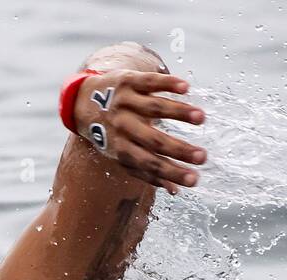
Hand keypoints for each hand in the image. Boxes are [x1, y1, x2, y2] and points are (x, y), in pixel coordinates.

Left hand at [72, 69, 206, 193]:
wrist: (83, 101)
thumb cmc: (110, 134)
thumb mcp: (123, 156)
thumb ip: (148, 173)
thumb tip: (176, 190)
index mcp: (122, 148)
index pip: (150, 163)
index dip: (172, 172)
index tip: (195, 179)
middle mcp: (122, 126)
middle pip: (153, 140)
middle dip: (179, 149)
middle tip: (203, 157)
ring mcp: (124, 102)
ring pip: (154, 108)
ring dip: (179, 112)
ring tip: (201, 117)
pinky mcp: (127, 81)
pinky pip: (149, 81)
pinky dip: (167, 83)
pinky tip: (186, 88)